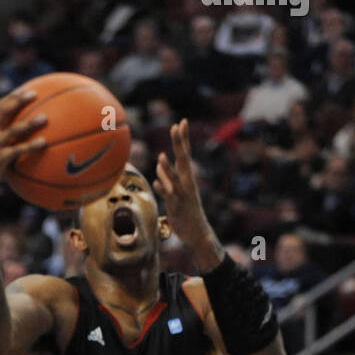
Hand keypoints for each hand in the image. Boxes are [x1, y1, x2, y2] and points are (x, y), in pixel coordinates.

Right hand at [0, 88, 47, 193]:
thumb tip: (10, 131)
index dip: (11, 97)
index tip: (24, 90)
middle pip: (3, 111)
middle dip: (19, 100)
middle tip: (35, 94)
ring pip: (13, 129)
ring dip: (30, 123)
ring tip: (45, 118)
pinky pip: (17, 150)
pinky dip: (31, 145)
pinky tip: (43, 143)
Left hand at [153, 120, 217, 261]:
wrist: (198, 232)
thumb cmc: (186, 211)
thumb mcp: (177, 191)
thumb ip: (168, 177)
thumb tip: (159, 166)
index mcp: (187, 178)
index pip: (186, 153)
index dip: (183, 138)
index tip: (181, 121)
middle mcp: (187, 183)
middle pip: (183, 159)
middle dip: (179, 143)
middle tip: (175, 126)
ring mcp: (182, 195)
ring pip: (174, 179)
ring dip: (168, 168)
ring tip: (161, 156)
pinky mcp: (177, 208)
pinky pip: (169, 198)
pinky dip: (163, 190)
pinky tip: (156, 183)